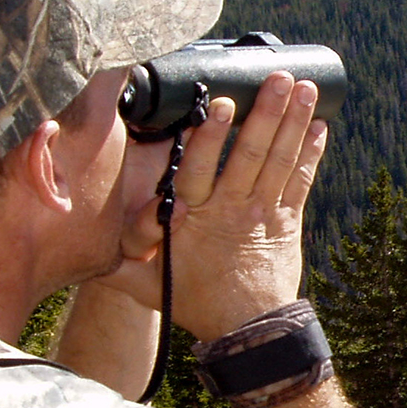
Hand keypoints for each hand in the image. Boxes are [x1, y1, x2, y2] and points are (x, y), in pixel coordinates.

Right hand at [128, 71, 327, 341]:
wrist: (247, 328)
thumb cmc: (192, 299)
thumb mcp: (143, 284)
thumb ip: (118, 256)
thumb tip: (84, 234)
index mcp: (195, 218)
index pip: (201, 170)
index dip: (211, 137)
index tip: (220, 105)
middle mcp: (233, 209)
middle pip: (250, 155)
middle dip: (266, 114)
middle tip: (279, 79)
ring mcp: (264, 213)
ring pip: (280, 161)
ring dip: (294, 122)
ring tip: (306, 89)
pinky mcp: (287, 220)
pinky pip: (301, 180)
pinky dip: (311, 152)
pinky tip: (321, 125)